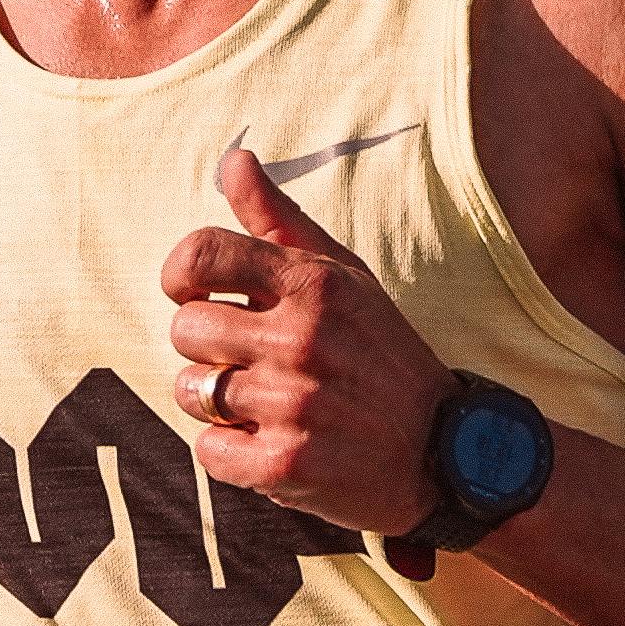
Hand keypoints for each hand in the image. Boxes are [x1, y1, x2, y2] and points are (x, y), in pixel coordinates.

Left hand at [159, 150, 455, 535]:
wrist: (442, 450)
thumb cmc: (380, 353)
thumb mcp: (344, 276)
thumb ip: (279, 220)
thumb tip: (233, 159)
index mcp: (314, 285)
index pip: (199, 256)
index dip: (182, 277)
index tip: (199, 295)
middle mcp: (302, 341)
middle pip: (185, 329)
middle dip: (205, 346)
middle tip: (248, 359)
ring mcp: (294, 406)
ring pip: (190, 392)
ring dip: (214, 402)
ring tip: (262, 403)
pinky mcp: (285, 466)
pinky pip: (208, 450)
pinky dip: (229, 452)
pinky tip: (269, 442)